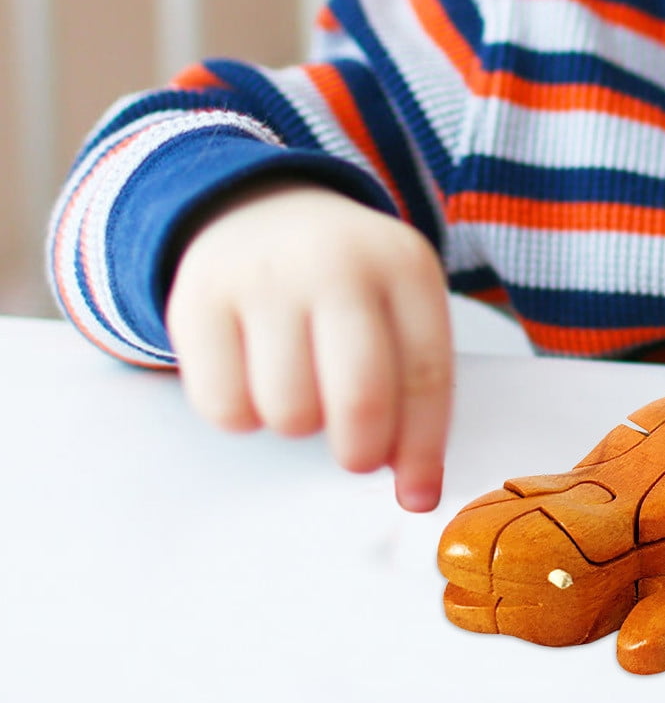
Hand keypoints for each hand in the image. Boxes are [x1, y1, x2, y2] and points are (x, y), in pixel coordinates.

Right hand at [165, 180, 452, 510]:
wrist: (262, 206)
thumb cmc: (347, 281)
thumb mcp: (397, 301)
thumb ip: (413, 381)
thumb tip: (416, 489)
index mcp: (405, 263)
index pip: (427, 374)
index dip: (424, 447)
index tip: (418, 496)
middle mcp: (338, 263)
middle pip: (362, 397)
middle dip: (362, 450)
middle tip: (356, 455)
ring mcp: (267, 277)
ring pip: (291, 412)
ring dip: (299, 424)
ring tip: (303, 388)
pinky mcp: (200, 299)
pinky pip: (225, 407)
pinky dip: (243, 415)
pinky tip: (254, 376)